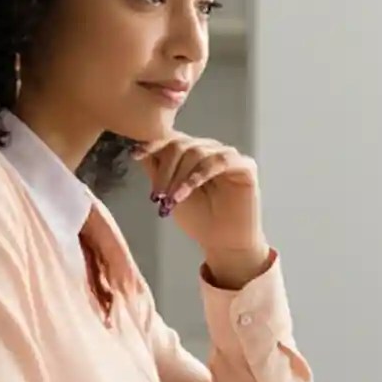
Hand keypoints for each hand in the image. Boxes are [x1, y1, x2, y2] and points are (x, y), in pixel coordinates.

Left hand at [132, 134, 269, 283]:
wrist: (223, 243)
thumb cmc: (199, 220)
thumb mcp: (169, 192)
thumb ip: (157, 169)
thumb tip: (138, 148)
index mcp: (193, 152)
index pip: (172, 138)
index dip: (153, 144)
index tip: (136, 154)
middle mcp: (211, 149)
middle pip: (182, 144)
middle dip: (165, 170)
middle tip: (157, 196)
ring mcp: (228, 156)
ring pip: (197, 151)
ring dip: (179, 176)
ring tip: (171, 200)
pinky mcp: (245, 166)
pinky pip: (219, 161)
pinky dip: (198, 175)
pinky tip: (185, 192)